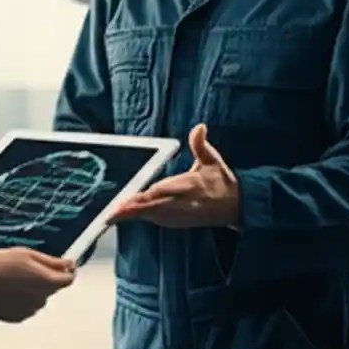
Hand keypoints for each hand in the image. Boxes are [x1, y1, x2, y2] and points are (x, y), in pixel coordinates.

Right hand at [0, 247, 76, 322]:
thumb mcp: (28, 255)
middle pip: (53, 288)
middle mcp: (41, 299)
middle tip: (27, 267)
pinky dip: (22, 299)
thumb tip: (70, 264)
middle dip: (46, 278)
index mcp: (47, 283)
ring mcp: (30, 310)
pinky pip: (27, 306)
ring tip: (14, 278)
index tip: (61, 264)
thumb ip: (52, 262)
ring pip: (39, 297)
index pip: (69, 279)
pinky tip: (8, 289)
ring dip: (33, 289)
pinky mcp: (17, 317)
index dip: (67, 270)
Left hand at [108, 124, 240, 228]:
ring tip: (113, 216)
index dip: (145, 197)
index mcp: (189, 186)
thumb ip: (201, 145)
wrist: (236, 207)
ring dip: (133, 215)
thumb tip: (200, 127)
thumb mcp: (213, 161)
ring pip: (151, 215)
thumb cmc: (222, 182)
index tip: (130, 199)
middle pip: (152, 207)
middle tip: (112, 212)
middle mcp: (181, 203)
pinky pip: (155, 219)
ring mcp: (178, 214)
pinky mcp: (176, 221)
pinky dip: (141, 217)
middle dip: (132, 209)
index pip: (163, 191)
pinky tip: (126, 216)